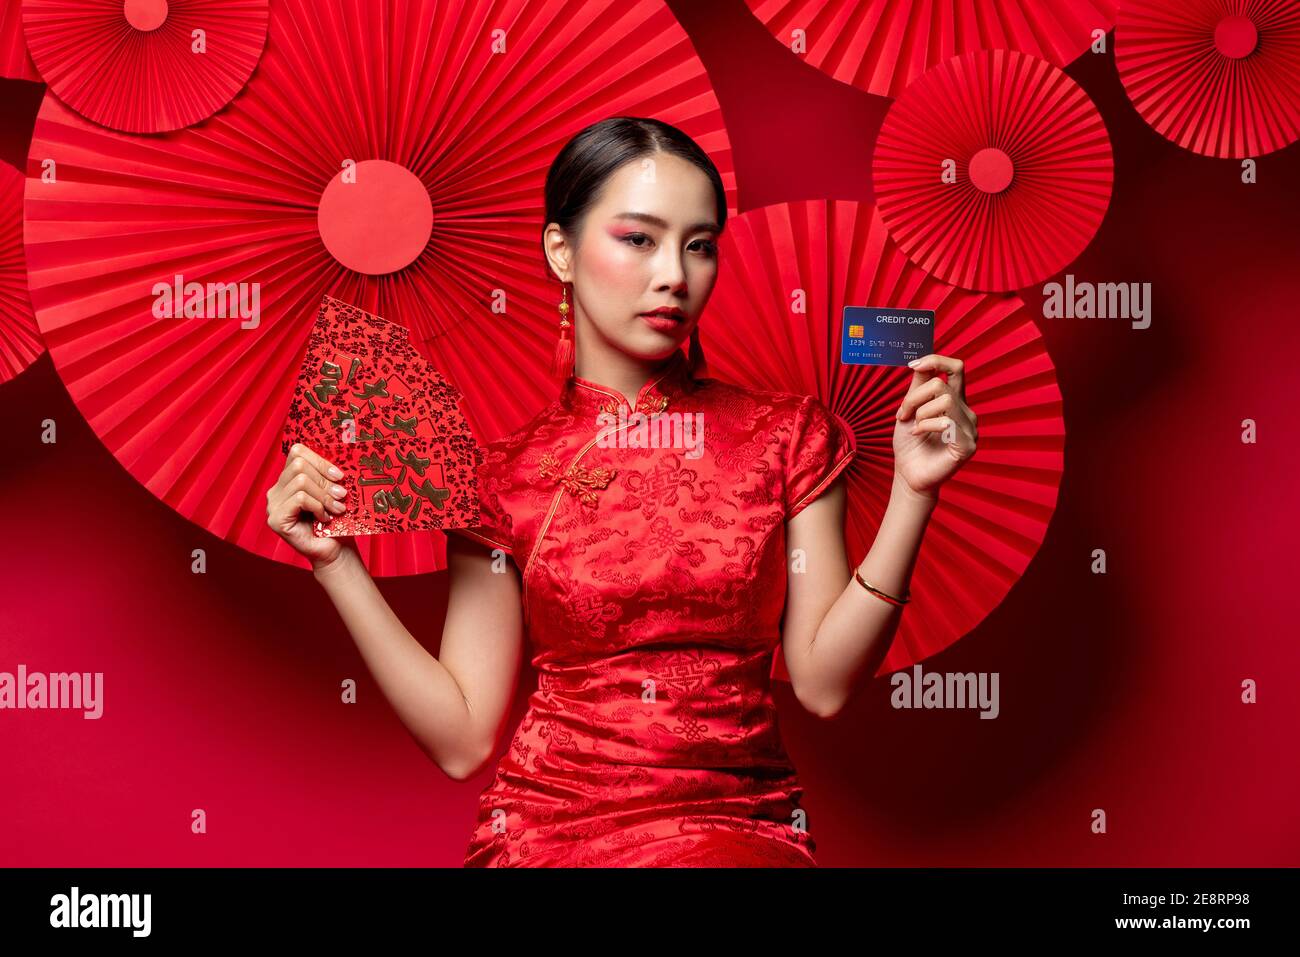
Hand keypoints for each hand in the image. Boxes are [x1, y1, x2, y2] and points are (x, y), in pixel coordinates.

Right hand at [266, 443, 355, 570]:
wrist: (334, 550)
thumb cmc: (335, 521)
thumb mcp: (332, 492)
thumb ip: (327, 475)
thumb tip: (339, 455)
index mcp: (288, 480)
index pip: (297, 453)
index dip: (319, 460)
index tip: (338, 475)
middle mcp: (276, 491)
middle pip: (299, 465)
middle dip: (324, 480)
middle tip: (340, 495)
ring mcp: (272, 505)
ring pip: (301, 482)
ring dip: (324, 496)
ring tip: (336, 509)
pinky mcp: (276, 519)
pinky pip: (300, 499)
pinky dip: (318, 506)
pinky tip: (324, 518)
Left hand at [892, 354, 977, 498]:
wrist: (907, 473)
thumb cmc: (910, 443)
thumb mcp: (910, 408)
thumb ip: (918, 385)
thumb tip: (921, 362)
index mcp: (955, 400)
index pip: (956, 368)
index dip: (936, 361)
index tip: (913, 366)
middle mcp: (966, 412)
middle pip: (940, 385)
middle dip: (913, 398)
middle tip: (903, 415)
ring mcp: (970, 429)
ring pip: (944, 400)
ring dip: (920, 414)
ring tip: (915, 428)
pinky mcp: (968, 445)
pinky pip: (946, 422)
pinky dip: (926, 426)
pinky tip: (919, 435)